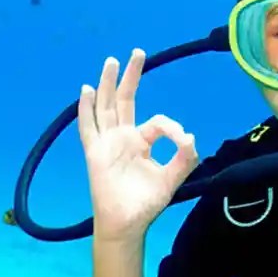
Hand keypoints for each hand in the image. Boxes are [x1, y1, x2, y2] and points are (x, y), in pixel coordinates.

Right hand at [77, 49, 198, 241]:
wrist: (126, 223)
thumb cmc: (146, 203)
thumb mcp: (171, 179)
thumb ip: (184, 159)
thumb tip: (191, 137)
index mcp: (141, 141)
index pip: (157, 121)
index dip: (172, 127)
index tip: (184, 140)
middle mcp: (123, 137)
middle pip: (125, 100)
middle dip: (132, 76)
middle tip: (138, 52)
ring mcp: (107, 143)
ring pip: (106, 106)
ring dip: (108, 84)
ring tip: (112, 61)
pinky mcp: (94, 152)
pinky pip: (87, 128)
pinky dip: (86, 109)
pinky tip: (86, 90)